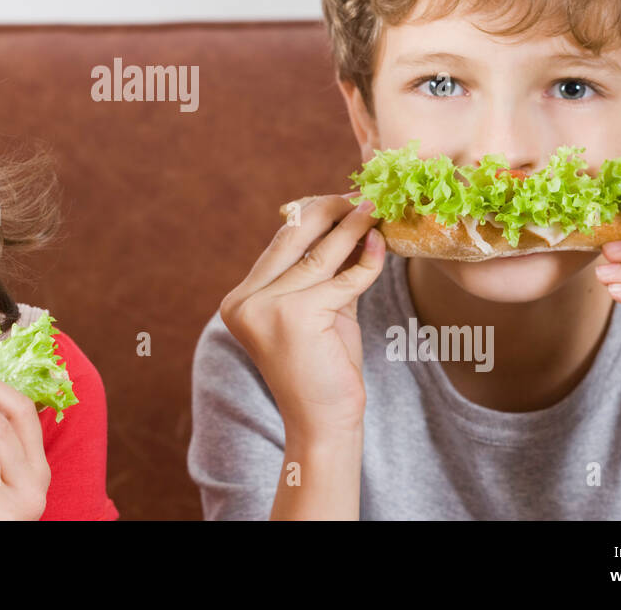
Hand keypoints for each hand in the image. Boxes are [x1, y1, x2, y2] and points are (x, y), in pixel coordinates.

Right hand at [220, 193, 385, 442]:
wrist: (324, 423)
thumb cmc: (324, 368)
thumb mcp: (319, 310)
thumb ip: (325, 270)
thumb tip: (349, 219)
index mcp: (240, 298)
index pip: (280, 243)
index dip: (314, 215)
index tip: (345, 199)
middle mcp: (244, 301)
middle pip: (292, 238)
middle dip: (330, 211)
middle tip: (362, 197)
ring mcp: (265, 308)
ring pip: (319, 255)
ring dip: (352, 227)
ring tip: (375, 210)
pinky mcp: (295, 316)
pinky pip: (342, 279)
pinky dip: (366, 261)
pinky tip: (380, 245)